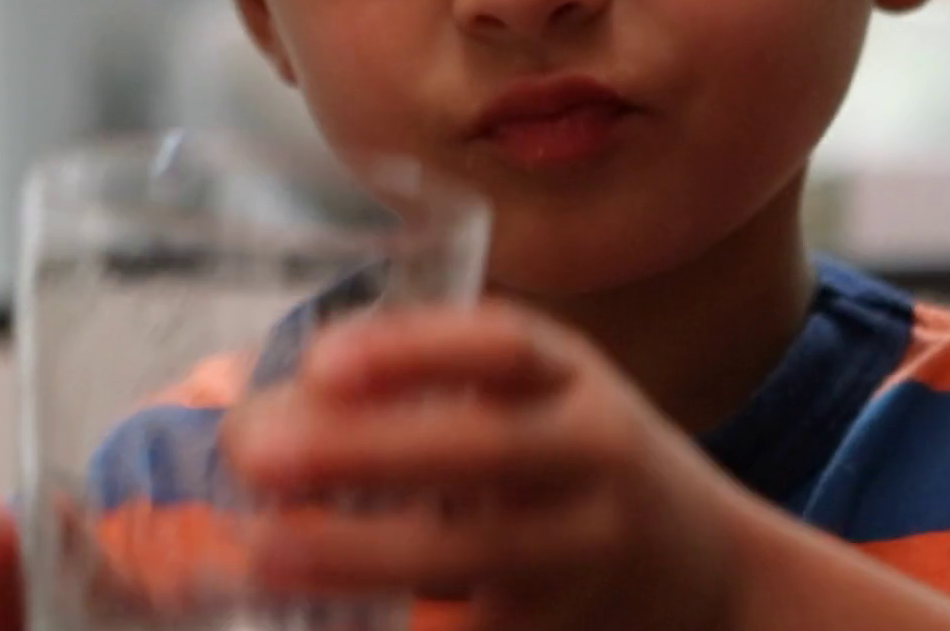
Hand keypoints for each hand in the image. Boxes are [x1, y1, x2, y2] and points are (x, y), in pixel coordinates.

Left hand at [221, 302, 755, 630]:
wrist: (702, 569)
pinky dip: (399, 629)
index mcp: (573, 379)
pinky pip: (477, 630)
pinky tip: (322, 624)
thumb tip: (247, 411)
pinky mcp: (559, 628)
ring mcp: (584, 551)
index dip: (411, 350)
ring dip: (359, 556)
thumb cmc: (567, 460)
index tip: (317, 360)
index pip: (504, 347)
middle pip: (484, 451)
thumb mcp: (530, 396)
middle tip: (254, 456)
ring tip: (262, 553)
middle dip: (363, 452)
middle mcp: (592, 456)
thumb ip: (419, 390)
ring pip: (475, 557)